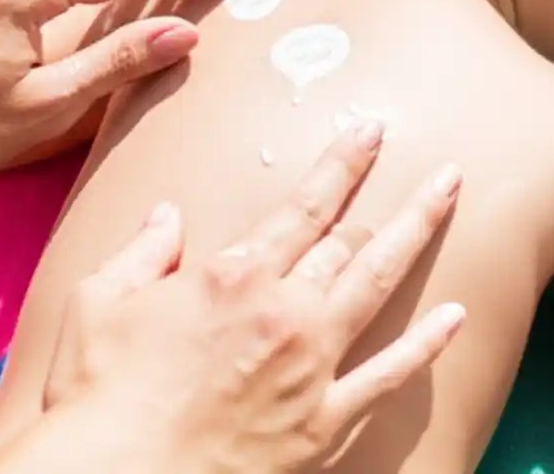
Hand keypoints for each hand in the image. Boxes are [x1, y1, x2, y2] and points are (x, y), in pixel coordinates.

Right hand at [8, 123, 465, 472]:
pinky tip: (455, 316)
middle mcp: (283, 310)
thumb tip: (167, 215)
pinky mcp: (323, 421)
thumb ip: (141, 251)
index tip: (371, 131)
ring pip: (378, 286)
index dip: (343, 164)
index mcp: (232, 276)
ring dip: (418, 236)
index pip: (304, 205)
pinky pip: (388, 376)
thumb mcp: (98, 303)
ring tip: (450, 197)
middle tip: (437, 169)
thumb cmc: (99, 395)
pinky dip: (426, 345)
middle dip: (396, 196)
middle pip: (351, 239)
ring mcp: (311, 365)